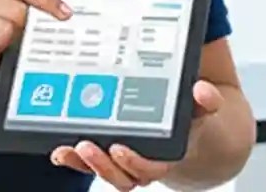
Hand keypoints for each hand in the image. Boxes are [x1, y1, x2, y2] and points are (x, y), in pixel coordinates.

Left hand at [50, 80, 224, 189]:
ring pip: (100, 170)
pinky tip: (58, 148)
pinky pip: (86, 161)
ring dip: (82, 162)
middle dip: (101, 165)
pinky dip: (71, 157)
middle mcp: (141, 165)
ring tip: (65, 148)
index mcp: (166, 158)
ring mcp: (120, 161)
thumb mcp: (203, 111)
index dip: (133, 163)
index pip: (149, 169)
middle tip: (85, 146)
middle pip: (120, 176)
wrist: (190, 132)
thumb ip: (206, 102)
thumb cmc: (192, 122)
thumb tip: (204, 90)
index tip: (119, 149)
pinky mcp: (104, 153)